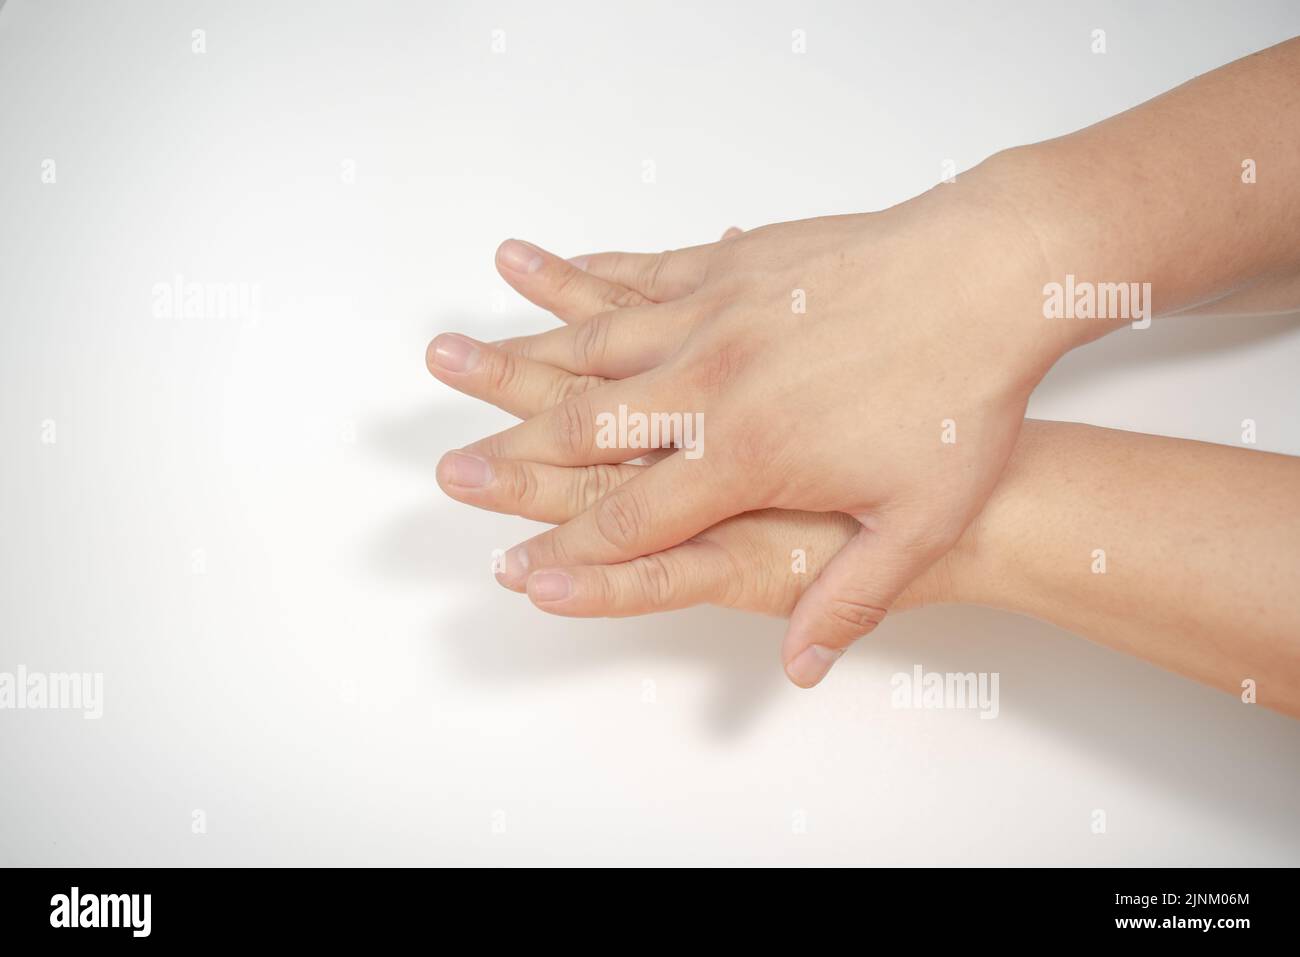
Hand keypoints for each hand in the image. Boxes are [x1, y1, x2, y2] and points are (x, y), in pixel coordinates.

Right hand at [457, 159, 1059, 685]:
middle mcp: (709, 381)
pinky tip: (534, 267)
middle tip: (451, 469)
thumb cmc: (962, 395)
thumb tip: (802, 666)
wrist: (989, 273)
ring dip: (517, 359)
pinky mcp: (727, 265)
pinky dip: (577, 275)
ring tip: (451, 357)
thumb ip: (849, 598)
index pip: (634, 519)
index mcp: (746, 452)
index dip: (569, 553)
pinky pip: (633, 273)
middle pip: (587, 429)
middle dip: (512, 457)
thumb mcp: (919, 519)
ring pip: (592, 346)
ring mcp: (711, 314)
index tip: (516, 570)